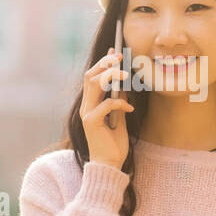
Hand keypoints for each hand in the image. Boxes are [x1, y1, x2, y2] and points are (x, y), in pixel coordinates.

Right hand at [81, 46, 134, 169]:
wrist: (110, 165)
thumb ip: (119, 102)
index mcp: (90, 104)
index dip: (102, 62)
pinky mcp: (91, 122)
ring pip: (94, 84)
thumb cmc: (114, 144)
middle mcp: (85, 107)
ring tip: (125, 75)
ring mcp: (86, 113)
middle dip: (105, 63)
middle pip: (91, 76)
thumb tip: (124, 86)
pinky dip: (119, 103)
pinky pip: (105, 104)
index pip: (92, 76)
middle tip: (120, 57)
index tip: (114, 50)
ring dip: (110, 75)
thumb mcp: (120, 118)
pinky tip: (129, 109)